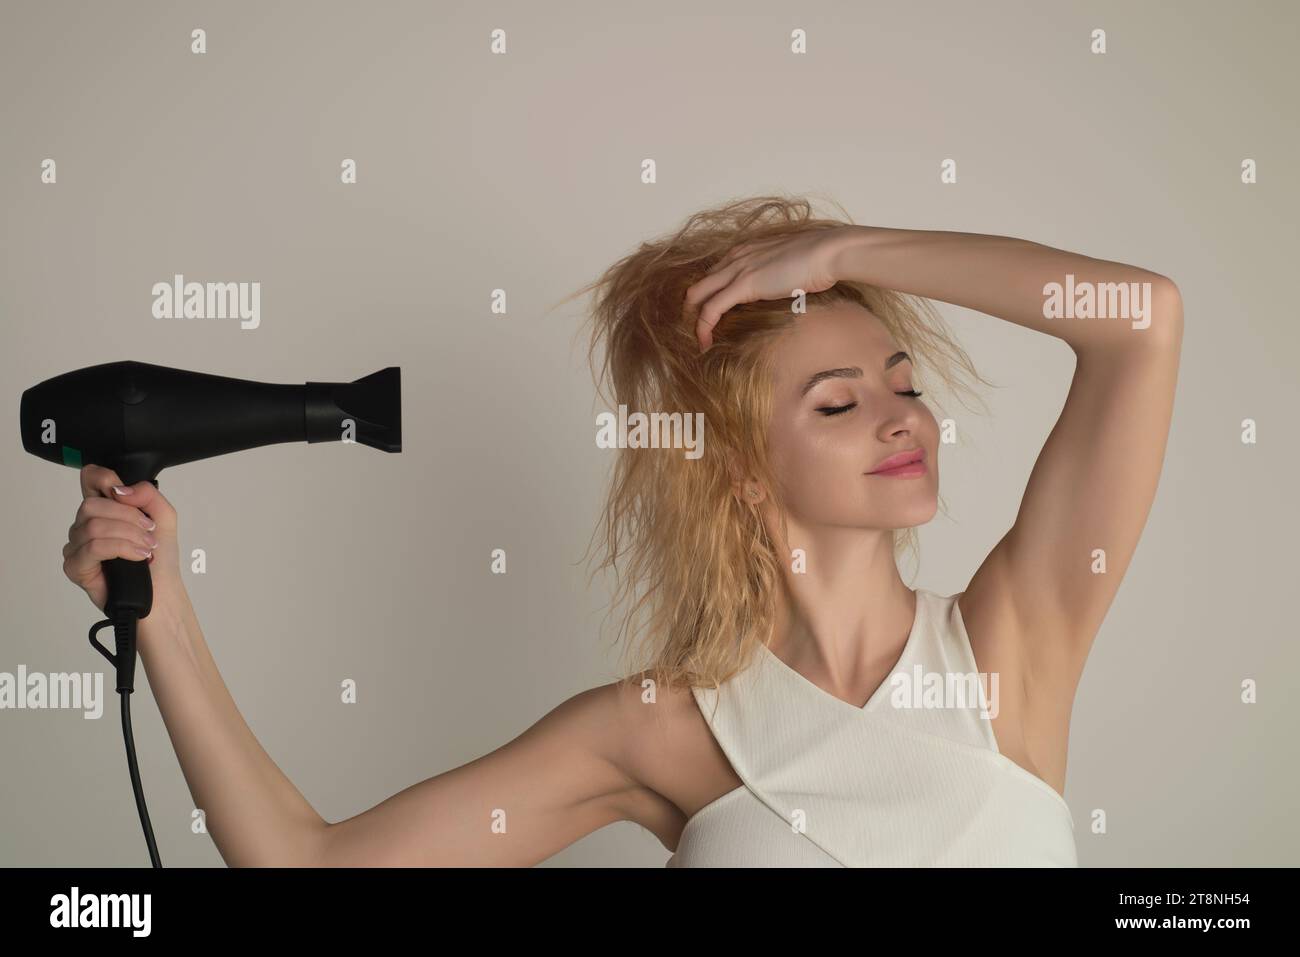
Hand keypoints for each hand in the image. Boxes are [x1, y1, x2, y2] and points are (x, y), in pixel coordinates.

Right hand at [62, 464, 182, 612]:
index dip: (102, 478)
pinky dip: (121, 548)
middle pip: (91, 504)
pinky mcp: (75, 567)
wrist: (162, 592)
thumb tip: (120, 490)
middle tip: (148, 531)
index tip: (123, 493)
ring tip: (147, 548)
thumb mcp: (164, 517)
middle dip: (127, 517)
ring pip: (94, 526)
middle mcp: (86, 525)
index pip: (89, 480)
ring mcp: (77, 546)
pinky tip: (137, 557)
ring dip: (129, 535)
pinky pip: (93, 547)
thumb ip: (147, 494)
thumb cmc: (160, 559)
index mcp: (105, 510)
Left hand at [684, 226, 858, 350]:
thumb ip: (775, 277)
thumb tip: (777, 293)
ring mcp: (737, 269)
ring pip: (697, 296)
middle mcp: (735, 257)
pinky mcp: (743, 284)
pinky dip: (703, 327)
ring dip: (692, 320)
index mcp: (745, 251)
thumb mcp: (789, 267)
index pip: (714, 275)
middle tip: (696, 332)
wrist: (829, 252)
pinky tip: (705, 343)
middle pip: (699, 285)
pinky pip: (712, 308)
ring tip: (698, 341)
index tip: (711, 319)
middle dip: (692, 309)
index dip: (707, 298)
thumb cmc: (818, 261)